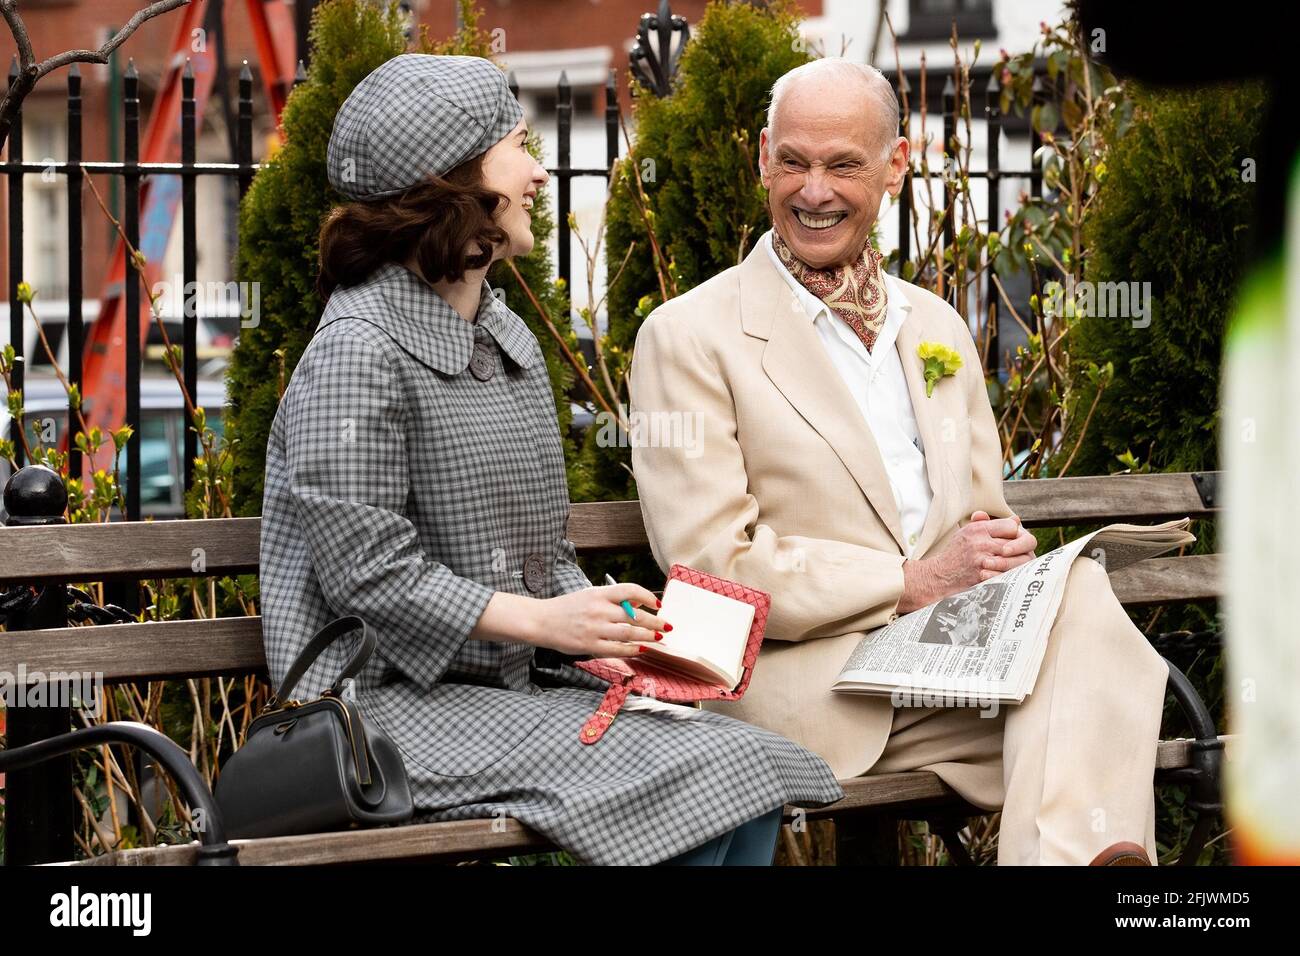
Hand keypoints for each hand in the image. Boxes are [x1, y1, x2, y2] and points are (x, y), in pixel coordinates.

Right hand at [477, 583, 669, 657]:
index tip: (658, 604)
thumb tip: (637, 603)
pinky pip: (617, 649)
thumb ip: (612, 599)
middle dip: (655, 621)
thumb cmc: (567, 608)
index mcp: (599, 593)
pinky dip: (632, 649)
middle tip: (667, 626)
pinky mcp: (589, 645)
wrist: (541, 621)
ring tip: (658, 638)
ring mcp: (594, 628)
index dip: (647, 597)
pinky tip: (641, 649)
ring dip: (648, 636)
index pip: (629, 590)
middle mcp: (598, 609)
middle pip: (634, 615)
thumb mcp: (589, 595)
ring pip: (629, 633)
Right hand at [898, 511, 1027, 611]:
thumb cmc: (955, 554)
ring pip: (1016, 561)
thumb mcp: (967, 533)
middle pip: (1017, 543)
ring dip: (1020, 565)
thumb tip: (1015, 520)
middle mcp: (980, 542)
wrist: (939, 576)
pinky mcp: (983, 576)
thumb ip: (989, 524)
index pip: (1011, 526)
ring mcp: (982, 560)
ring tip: (1019, 567)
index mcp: (978, 529)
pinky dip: (1012, 576)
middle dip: (1022, 550)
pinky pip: (1007, 575)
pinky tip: (1011, 576)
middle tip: (1022, 555)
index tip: (1014, 540)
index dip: (1016, 534)